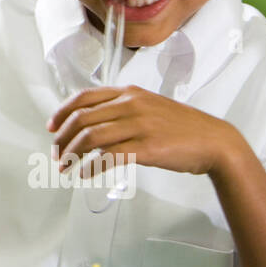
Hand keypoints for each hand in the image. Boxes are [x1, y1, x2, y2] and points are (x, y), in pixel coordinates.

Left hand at [47, 85, 238, 176]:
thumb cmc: (182, 127)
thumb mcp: (150, 106)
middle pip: (82, 118)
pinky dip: (92, 166)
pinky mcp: (147, 148)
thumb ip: (123, 109)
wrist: (214, 141)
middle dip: (63, 138)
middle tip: (57, 154)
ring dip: (72, 154)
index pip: (84, 97)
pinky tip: (86, 174)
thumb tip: (92, 124)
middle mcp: (131, 104)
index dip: (62, 112)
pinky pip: (109, 157)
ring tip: (66, 167)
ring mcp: (139, 125)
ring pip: (91, 137)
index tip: (51, 127)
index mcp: (129, 92)